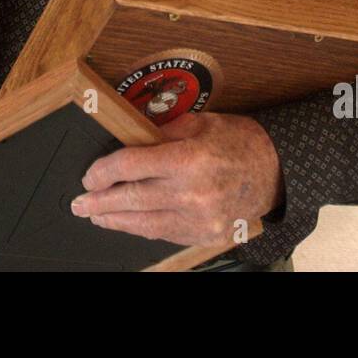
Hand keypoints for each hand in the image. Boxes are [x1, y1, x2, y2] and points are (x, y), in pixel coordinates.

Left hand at [70, 112, 284, 247]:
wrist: (277, 170)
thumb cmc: (239, 142)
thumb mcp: (200, 123)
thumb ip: (162, 133)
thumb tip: (129, 140)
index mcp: (188, 159)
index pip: (131, 166)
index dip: (103, 172)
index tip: (89, 176)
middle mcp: (192, 192)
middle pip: (132, 198)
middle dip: (100, 202)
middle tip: (80, 203)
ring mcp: (199, 218)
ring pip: (144, 223)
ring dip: (115, 221)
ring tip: (96, 217)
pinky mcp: (204, 234)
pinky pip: (164, 234)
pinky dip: (142, 229)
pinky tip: (127, 224)